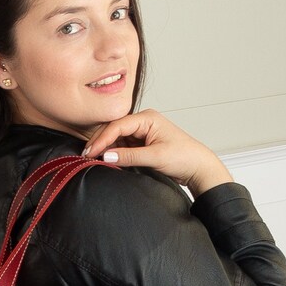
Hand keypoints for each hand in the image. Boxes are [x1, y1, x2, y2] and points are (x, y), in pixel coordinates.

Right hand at [82, 109, 233, 193]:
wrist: (198, 168)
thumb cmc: (184, 157)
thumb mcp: (155, 157)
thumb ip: (130, 156)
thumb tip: (106, 156)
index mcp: (148, 118)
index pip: (117, 125)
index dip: (102, 139)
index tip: (90, 152)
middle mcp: (143, 122)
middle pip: (114, 129)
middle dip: (100, 142)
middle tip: (86, 156)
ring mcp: (142, 133)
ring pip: (116, 138)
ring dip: (106, 148)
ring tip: (93, 159)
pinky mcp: (142, 143)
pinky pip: (123, 146)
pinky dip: (114, 153)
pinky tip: (107, 160)